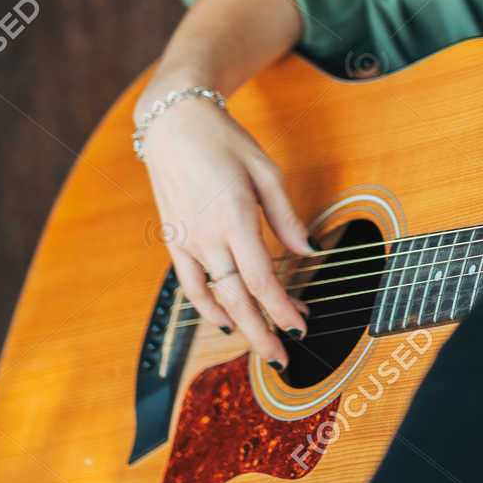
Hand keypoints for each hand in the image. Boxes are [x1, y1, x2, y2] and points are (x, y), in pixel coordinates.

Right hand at [137, 78, 313, 367]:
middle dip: (262, 332)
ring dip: (240, 324)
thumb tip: (308, 253)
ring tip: (263, 343)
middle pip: (237, 299)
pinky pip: (189, 284)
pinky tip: (225, 321)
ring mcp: (187, 242)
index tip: (300, 326)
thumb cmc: (226, 143)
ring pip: (215, 296)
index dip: (281, 308)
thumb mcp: (266, 172)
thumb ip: (286, 217)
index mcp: (234, 218)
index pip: (261, 279)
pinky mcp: (174, 241)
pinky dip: (207, 307)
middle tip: (283, 357)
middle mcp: (207, 237)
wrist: (173, 126)